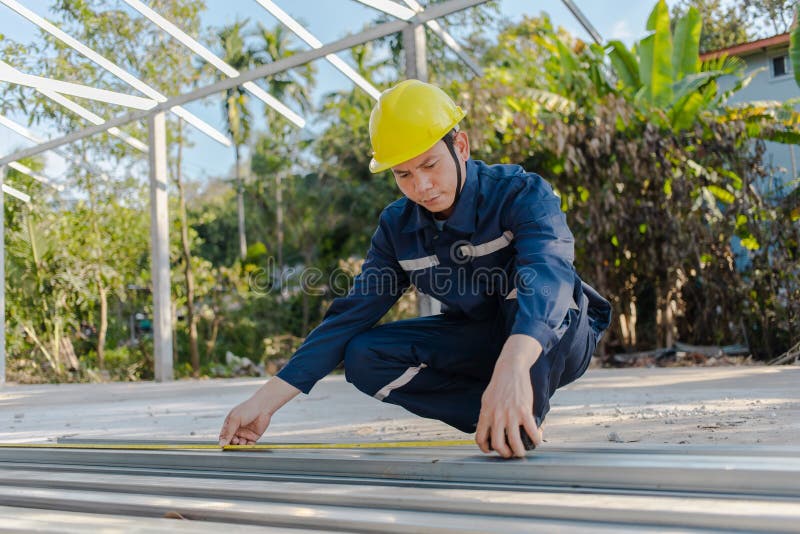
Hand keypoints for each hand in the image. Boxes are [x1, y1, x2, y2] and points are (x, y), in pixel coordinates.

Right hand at [218, 396, 271, 445]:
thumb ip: (228, 432)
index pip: (224, 436)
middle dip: (232, 443)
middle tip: (235, 441)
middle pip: (231, 441)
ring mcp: (245, 433)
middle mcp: (237, 430)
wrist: (263, 407)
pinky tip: (247, 444)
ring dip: (239, 445)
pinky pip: (249, 445)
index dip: (223, 441)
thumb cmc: (248, 409)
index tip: (224, 445)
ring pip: (239, 444)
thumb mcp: (235, 419)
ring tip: (242, 441)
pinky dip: (247, 446)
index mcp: (230, 424)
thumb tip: (221, 443)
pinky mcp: (253, 437)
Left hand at [475, 335, 543, 457]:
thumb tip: (487, 428)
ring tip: (523, 451)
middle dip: (504, 454)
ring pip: (515, 443)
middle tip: (510, 453)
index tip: (491, 450)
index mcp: (486, 414)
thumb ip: (487, 415)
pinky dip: (536, 439)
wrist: (510, 370)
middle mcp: (497, 417)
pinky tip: (537, 439)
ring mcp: (511, 415)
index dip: (485, 448)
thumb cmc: (499, 384)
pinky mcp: (524, 411)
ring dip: (520, 452)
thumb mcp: (486, 400)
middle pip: (498, 445)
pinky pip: (531, 432)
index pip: (481, 438)